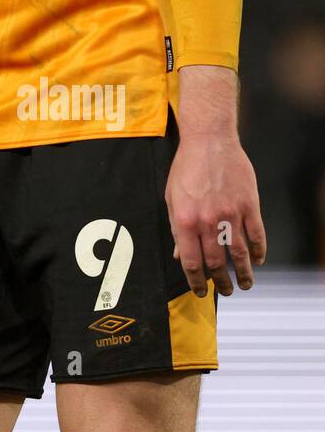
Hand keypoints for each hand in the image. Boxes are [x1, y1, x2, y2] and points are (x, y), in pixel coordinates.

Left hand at [166, 133, 265, 297]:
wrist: (209, 140)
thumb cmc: (186, 168)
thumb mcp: (172, 198)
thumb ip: (175, 228)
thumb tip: (180, 255)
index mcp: (184, 220)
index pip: (190, 262)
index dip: (195, 281)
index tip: (199, 291)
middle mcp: (207, 221)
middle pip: (216, 263)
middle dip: (220, 282)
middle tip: (225, 290)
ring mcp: (230, 213)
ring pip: (239, 254)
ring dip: (243, 274)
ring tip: (244, 285)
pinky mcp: (249, 205)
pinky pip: (257, 235)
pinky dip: (259, 251)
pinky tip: (257, 260)